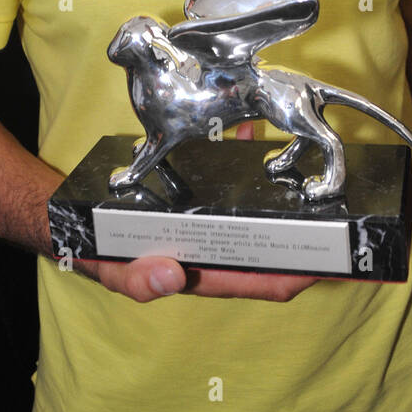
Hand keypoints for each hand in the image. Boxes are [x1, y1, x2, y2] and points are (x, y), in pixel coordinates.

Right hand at [78, 124, 323, 302]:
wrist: (76, 220)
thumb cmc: (102, 254)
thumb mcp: (114, 271)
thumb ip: (139, 280)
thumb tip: (171, 277)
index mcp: (206, 273)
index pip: (262, 280)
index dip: (298, 275)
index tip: (329, 263)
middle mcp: (218, 247)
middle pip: (272, 243)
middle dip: (303, 231)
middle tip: (334, 207)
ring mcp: (213, 220)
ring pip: (256, 207)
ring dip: (278, 190)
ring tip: (302, 166)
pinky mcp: (200, 194)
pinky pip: (228, 174)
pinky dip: (240, 154)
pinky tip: (246, 131)